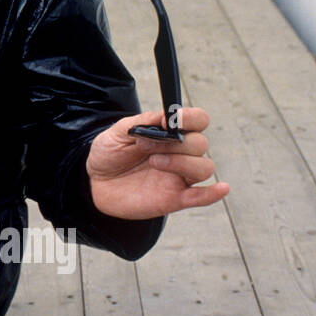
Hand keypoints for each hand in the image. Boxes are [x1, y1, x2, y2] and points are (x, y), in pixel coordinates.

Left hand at [84, 107, 229, 219]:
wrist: (94, 182)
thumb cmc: (109, 154)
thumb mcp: (119, 132)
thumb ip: (144, 122)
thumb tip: (166, 116)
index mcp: (171, 133)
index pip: (198, 120)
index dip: (191, 118)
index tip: (169, 120)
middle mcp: (180, 153)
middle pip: (200, 144)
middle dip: (175, 142)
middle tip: (145, 145)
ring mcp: (179, 176)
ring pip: (204, 167)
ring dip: (182, 162)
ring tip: (154, 162)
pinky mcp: (174, 198)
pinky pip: (201, 197)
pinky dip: (213, 194)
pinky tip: (221, 189)